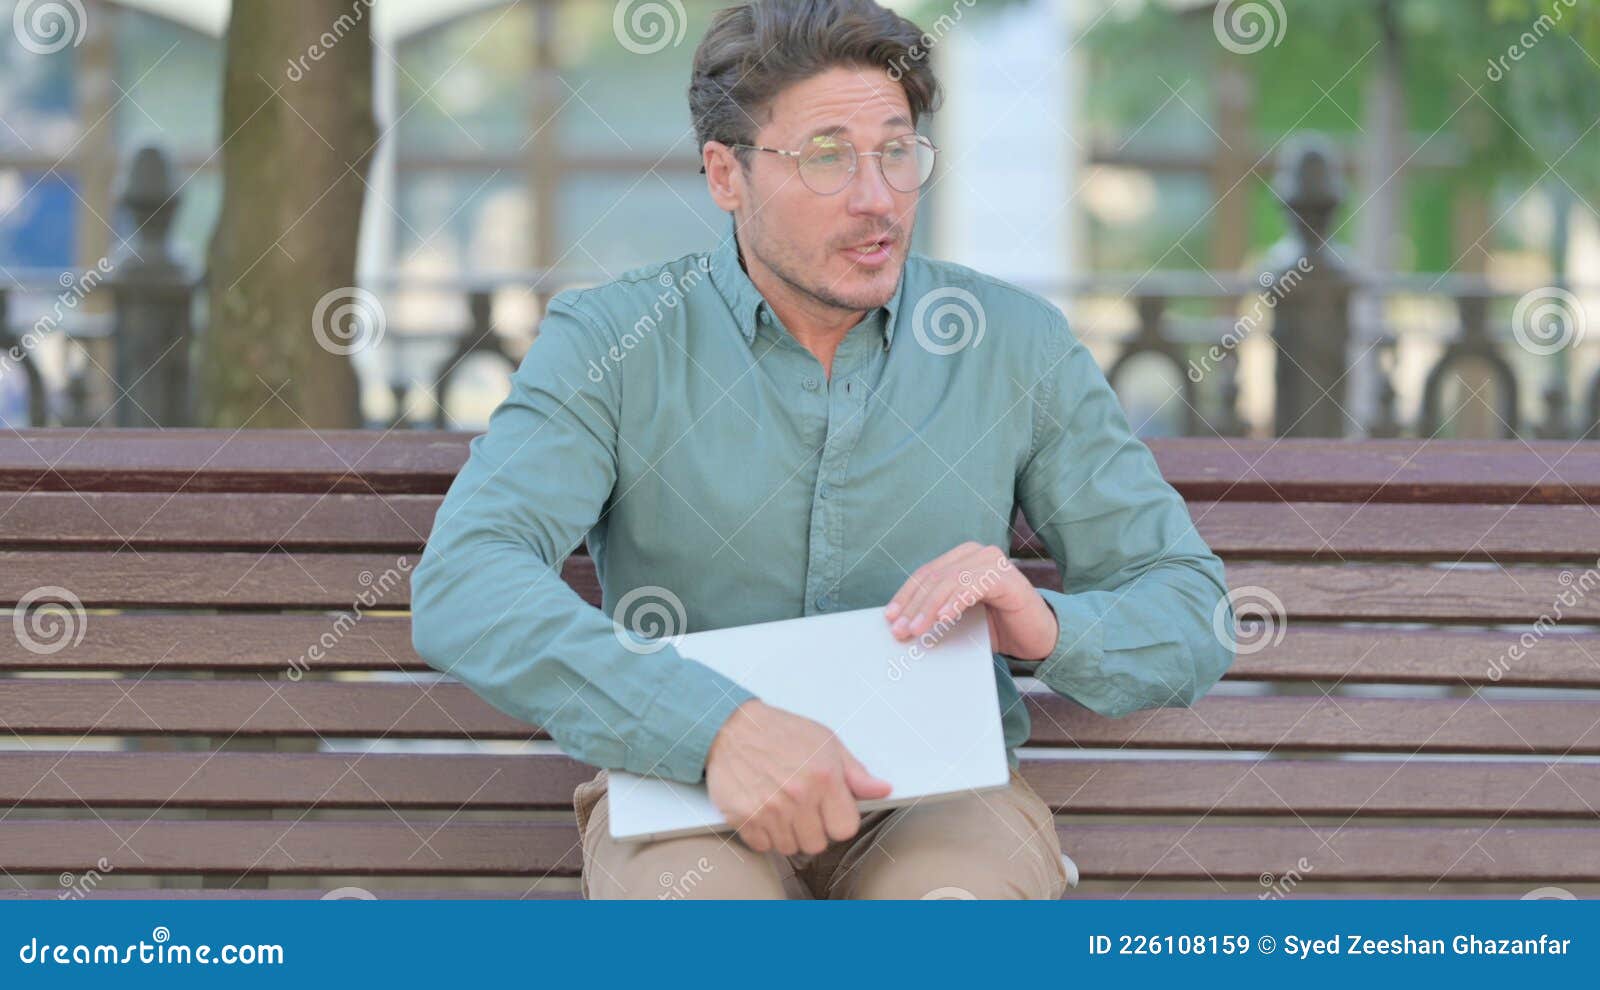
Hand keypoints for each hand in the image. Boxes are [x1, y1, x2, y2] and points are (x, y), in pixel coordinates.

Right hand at [704, 699, 891, 855]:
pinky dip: (763, 835)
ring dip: (787, 833)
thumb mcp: (826, 742)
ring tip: (781, 806)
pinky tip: (763, 811)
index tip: (829, 811)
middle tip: (802, 807)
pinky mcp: (744, 817)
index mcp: (824, 777)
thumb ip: (855, 772)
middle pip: (817, 844)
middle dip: (812, 829)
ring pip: (790, 847)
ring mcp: (770, 809)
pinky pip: (763, 846)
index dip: (838, 821)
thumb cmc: (779, 732)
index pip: (845, 828)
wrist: (731, 727)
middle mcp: (799, 795)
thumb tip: (882, 790)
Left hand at [885, 541, 1058, 660]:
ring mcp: (993, 562)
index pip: (926, 574)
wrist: (1039, 638)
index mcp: (963, 558)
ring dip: (930, 608)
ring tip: (917, 629)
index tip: (889, 617)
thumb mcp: (961, 619)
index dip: (905, 596)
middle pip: (934, 577)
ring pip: (950, 581)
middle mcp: (977, 553)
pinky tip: (944, 618)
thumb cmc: (998, 627)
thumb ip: (936, 613)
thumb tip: (901, 624)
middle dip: (913, 605)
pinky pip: (974, 586)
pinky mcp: (1007, 577)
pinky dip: (956, 602)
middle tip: (900, 629)